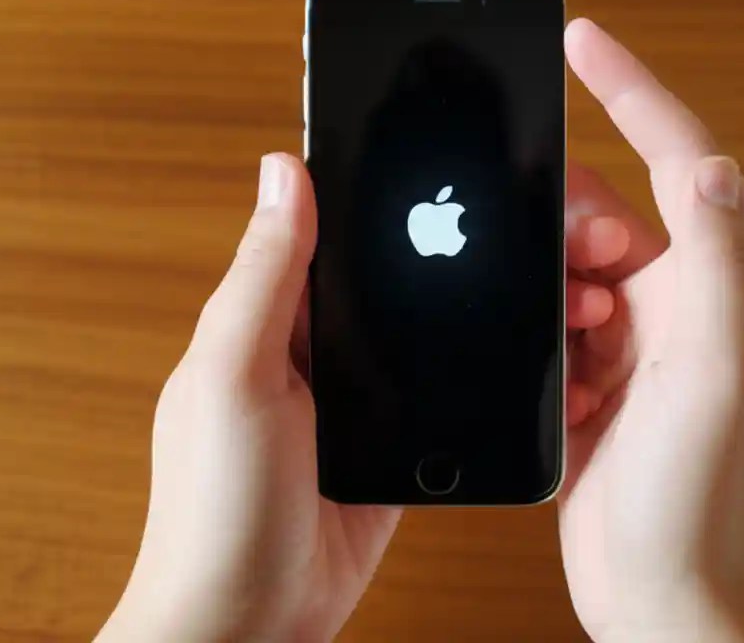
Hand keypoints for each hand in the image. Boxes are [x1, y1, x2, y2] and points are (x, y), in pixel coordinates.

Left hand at [98, 152, 634, 641]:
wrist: (249, 624)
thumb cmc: (214, 510)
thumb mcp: (234, 377)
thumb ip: (262, 279)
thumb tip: (284, 172)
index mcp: (264, 320)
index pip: (321, 231)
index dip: (370, 188)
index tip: (431, 147)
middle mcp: (308, 353)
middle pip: (382, 275)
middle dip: (437, 244)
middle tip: (509, 213)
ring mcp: (351, 403)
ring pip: (416, 330)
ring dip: (459, 306)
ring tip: (529, 270)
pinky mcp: (389, 448)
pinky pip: (435, 392)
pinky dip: (468, 372)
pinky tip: (514, 352)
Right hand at [558, 19, 743, 642]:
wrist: (664, 603)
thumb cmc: (699, 505)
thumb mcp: (714, 372)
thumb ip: (715, 264)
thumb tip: (710, 166)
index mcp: (719, 293)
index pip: (680, 162)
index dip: (630, 93)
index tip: (582, 46)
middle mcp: (685, 314)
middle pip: (611, 219)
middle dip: (568, 226)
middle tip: (550, 264)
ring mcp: (642, 354)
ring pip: (573, 275)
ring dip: (549, 289)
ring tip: (557, 342)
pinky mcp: (602, 392)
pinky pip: (554, 333)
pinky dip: (539, 341)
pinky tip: (548, 380)